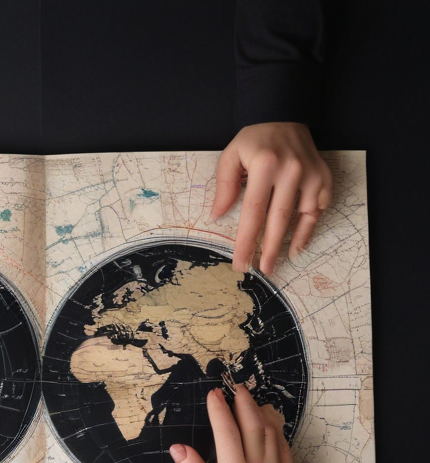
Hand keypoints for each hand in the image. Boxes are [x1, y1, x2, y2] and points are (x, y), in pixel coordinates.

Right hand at [169, 385, 301, 462]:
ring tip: (256, 400)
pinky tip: (275, 434)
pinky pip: (288, 456)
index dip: (219, 410)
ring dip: (265, 415)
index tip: (213, 394)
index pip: (227, 433)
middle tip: (236, 386)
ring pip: (276, 438)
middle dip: (245, 403)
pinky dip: (280, 437)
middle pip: (255, 427)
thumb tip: (180, 449)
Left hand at [212, 122, 332, 274]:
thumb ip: (224, 186)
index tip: (241, 262)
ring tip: (276, 262)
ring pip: (300, 217)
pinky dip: (309, 229)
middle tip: (262, 271)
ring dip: (289, 243)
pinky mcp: (323, 177)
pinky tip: (297, 246)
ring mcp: (311, 174)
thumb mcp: (232, 154)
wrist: (285, 113)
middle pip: (279, 220)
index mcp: (265, 165)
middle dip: (269, 249)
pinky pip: (317, 210)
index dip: (247, 241)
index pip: (253, 212)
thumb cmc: (255, 139)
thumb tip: (218, 216)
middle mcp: (291, 171)